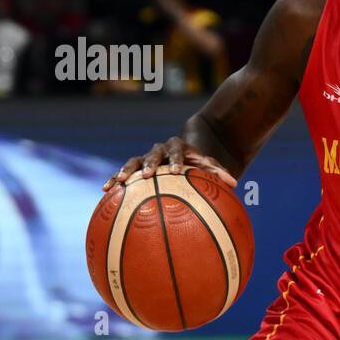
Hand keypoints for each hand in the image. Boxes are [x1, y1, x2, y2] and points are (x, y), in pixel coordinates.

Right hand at [102, 136, 237, 191]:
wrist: (186, 151)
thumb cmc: (201, 163)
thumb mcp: (211, 165)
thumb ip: (219, 173)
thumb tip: (234, 183)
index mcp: (179, 148)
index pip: (178, 151)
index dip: (176, 160)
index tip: (175, 171)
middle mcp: (161, 150)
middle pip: (152, 155)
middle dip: (149, 164)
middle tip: (146, 175)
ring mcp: (147, 158)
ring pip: (133, 162)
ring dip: (125, 171)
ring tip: (116, 182)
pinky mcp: (137, 168)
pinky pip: (124, 173)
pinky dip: (115, 180)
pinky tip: (105, 191)